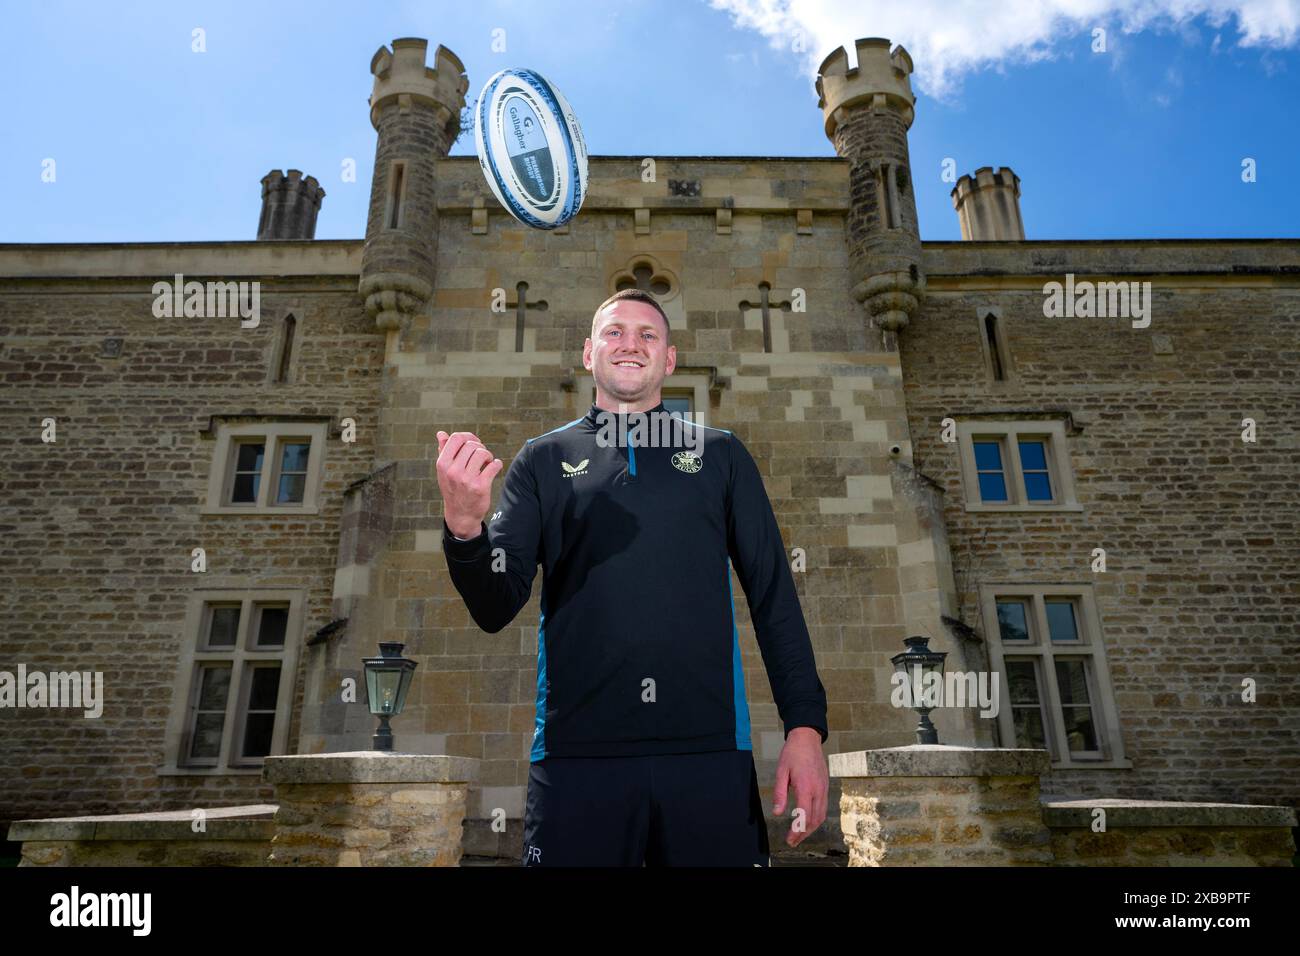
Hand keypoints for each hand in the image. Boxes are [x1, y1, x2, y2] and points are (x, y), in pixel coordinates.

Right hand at [436, 430, 503, 537]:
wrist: (461, 515)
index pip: (456, 438)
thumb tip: (440, 433)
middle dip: (480, 447)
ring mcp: (466, 479)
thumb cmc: (453, 489)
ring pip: (482, 453)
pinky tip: (495, 467)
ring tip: (487, 462)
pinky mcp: (480, 487)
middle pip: (471, 444)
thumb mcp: (444, 472)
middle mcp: (453, 471)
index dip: (468, 437)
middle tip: (482, 456)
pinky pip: (494, 466)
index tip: (474, 443)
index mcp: (443, 464)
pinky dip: (497, 464)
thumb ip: (443, 451)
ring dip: (489, 456)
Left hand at [772, 727, 827, 847]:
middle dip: (804, 833)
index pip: (804, 815)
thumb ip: (780, 793)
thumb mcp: (781, 772)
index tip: (789, 839)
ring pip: (821, 815)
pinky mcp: (825, 786)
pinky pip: (823, 807)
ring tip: (799, 835)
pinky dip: (816, 819)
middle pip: (815, 820)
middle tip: (793, 841)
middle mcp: (818, 790)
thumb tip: (777, 812)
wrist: (807, 739)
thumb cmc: (792, 753)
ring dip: (811, 828)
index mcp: (806, 786)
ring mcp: (824, 788)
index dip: (797, 830)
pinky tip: (807, 821)